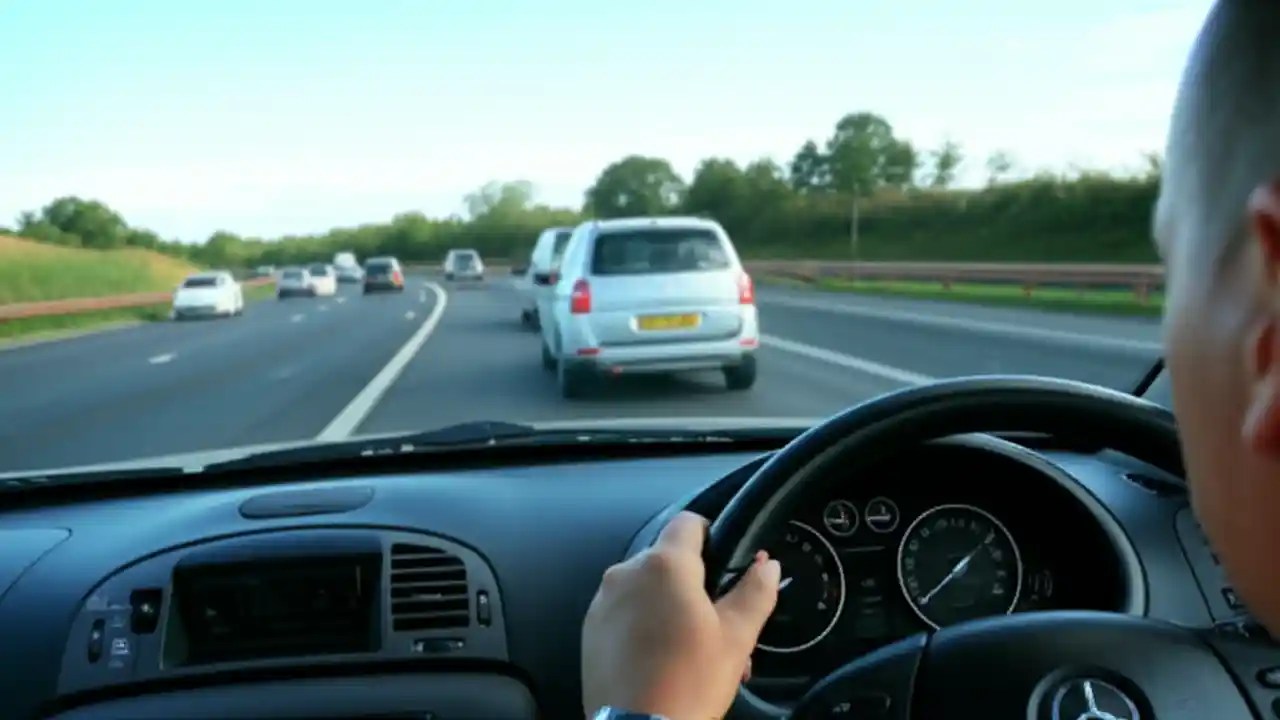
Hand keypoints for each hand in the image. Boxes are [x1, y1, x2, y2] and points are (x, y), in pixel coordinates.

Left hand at [581, 511, 780, 719]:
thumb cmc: (689, 682)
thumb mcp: (736, 637)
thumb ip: (754, 592)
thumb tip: (767, 566)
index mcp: (664, 564)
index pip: (689, 522)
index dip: (712, 535)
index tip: (725, 563)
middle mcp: (626, 573)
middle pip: (667, 560)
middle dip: (694, 584)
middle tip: (716, 624)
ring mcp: (603, 601)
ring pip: (645, 588)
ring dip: (669, 606)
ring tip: (691, 649)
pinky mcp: (589, 630)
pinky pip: (624, 612)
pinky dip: (643, 625)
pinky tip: (661, 658)